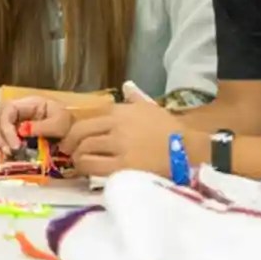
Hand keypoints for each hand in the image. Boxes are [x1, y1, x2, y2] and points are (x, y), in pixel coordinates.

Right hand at [0, 96, 72, 150]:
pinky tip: (8, 157)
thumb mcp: (60, 124)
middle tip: (8, 153)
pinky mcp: (12, 134)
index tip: (15, 145)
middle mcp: (16, 111)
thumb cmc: (69, 125)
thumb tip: (22, 131)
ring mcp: (12, 122)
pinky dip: (0, 148)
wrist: (74, 135)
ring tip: (9, 156)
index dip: (6, 127)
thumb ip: (43, 126)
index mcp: (27, 103)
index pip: (6, 109)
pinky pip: (0, 139)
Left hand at [58, 81, 182, 176]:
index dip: (74, 131)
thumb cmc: (171, 131)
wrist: (190, 150)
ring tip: (79, 164)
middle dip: (70, 144)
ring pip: (84, 150)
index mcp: (120, 111)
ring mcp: (119, 145)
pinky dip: (85, 169)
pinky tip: (87, 173)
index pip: (87, 119)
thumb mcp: (152, 107)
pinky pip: (93, 166)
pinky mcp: (123, 166)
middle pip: (80, 133)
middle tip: (69, 152)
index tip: (73, 139)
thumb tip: (128, 86)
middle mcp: (116, 126)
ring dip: (77, 158)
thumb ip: (136, 97)